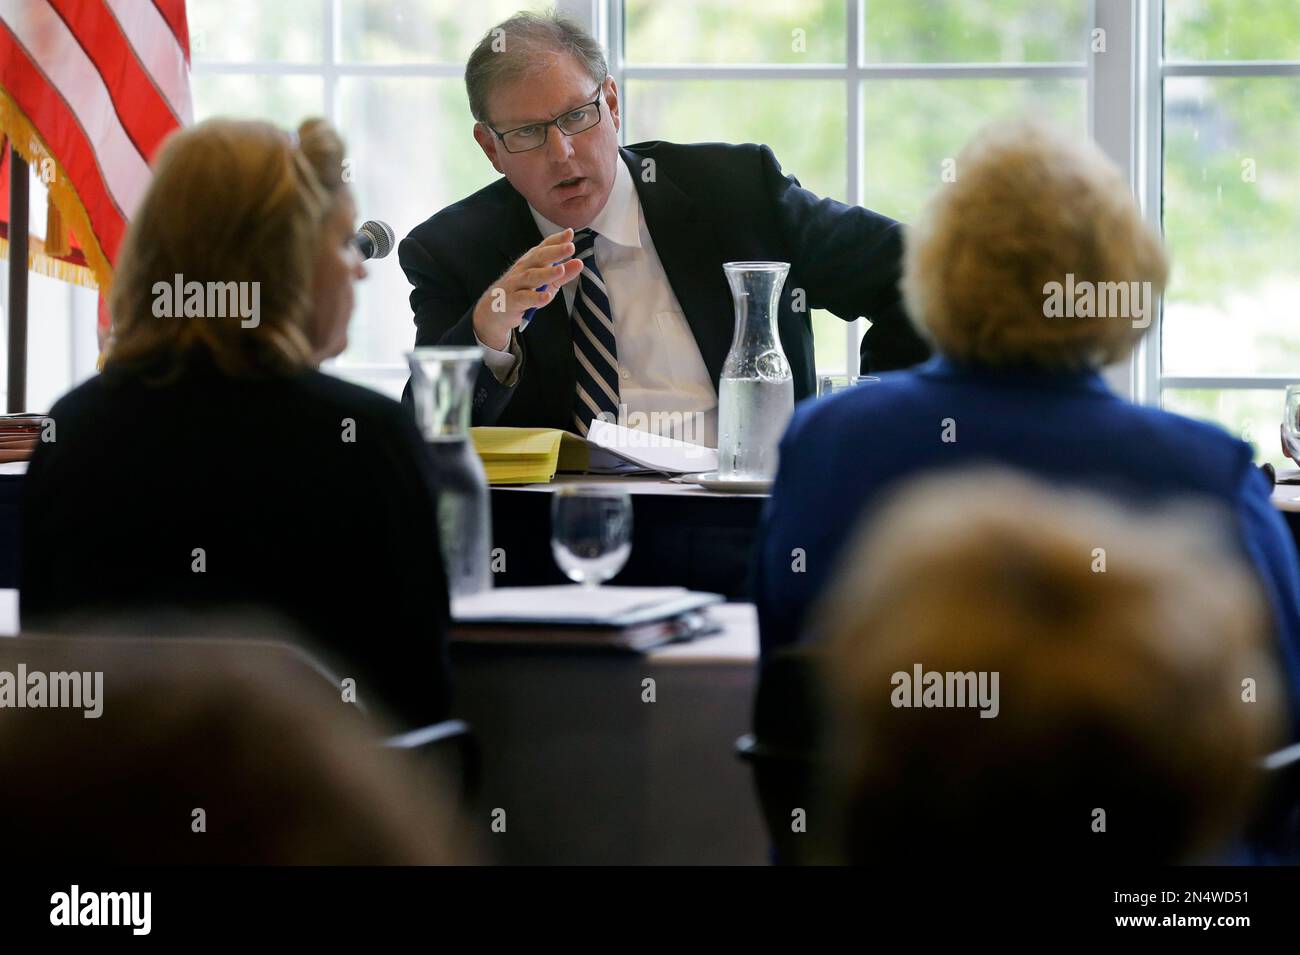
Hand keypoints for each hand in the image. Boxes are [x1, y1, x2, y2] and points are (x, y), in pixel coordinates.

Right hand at [472, 228, 584, 349]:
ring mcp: (515, 284)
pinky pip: (523, 298)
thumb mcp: (546, 283)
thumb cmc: (523, 292)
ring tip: (561, 271)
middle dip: (554, 252)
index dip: (556, 240)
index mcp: (531, 261)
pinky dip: (535, 298)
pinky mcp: (511, 301)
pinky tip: (546, 297)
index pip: (544, 247)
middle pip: (538, 258)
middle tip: (570, 247)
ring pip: (531, 277)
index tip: (570, 233)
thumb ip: (563, 274)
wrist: (493, 310)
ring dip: (546, 273)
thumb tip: (579, 263)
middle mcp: (523, 269)